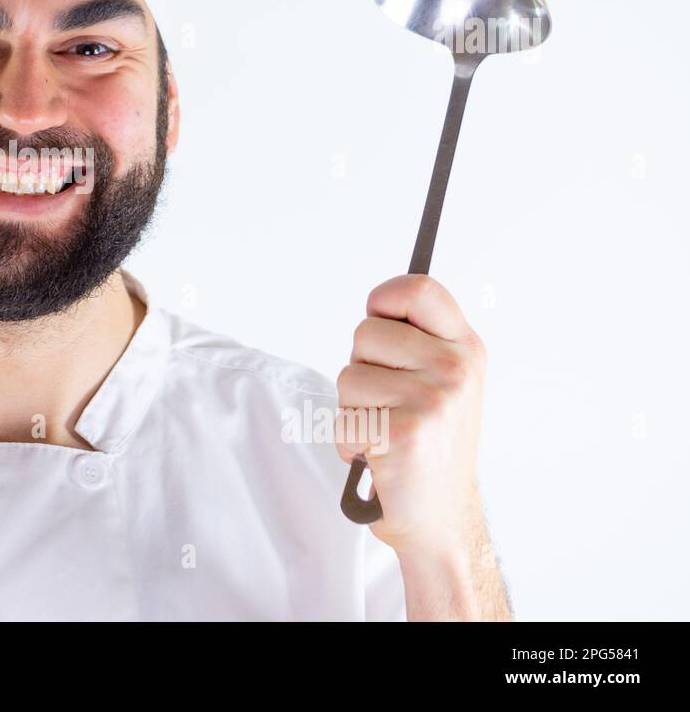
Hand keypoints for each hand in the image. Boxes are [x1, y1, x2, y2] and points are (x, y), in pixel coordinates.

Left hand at [335, 274, 486, 558]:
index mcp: (465, 349)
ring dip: (353, 409)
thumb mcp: (442, 382)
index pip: (419, 289)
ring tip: (385, 433)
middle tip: (388, 403)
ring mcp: (433, 398)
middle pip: (366, 331)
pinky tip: (379, 457)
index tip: (378, 318)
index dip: (385, 298)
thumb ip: (417, 341)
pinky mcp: (403, 431)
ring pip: (348, 375)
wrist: (440, 519)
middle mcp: (455, 369)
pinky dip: (349, 441)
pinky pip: (343, 417)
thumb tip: (378, 306)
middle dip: (362, 368)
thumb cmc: (429, 447)